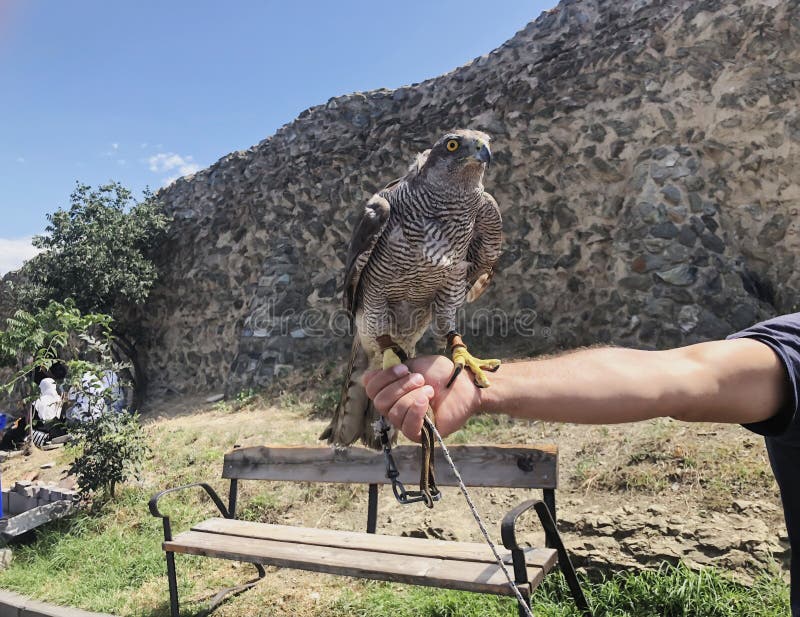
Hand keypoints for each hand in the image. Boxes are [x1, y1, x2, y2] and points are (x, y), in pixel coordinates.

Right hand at [363, 355, 481, 441]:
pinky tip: (426, 401)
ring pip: (394, 413)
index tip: (405, 368)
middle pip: (380, 402)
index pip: (371, 388)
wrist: (464, 385)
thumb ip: (392, 371)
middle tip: (421, 379)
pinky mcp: (419, 434)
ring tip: (430, 391)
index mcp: (391, 390)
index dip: (384, 377)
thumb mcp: (415, 365)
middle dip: (400, 387)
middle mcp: (394, 408)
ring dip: (413, 397)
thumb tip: (367, 377)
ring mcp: (405, 422)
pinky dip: (415, 411)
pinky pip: (407, 427)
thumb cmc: (441, 374)